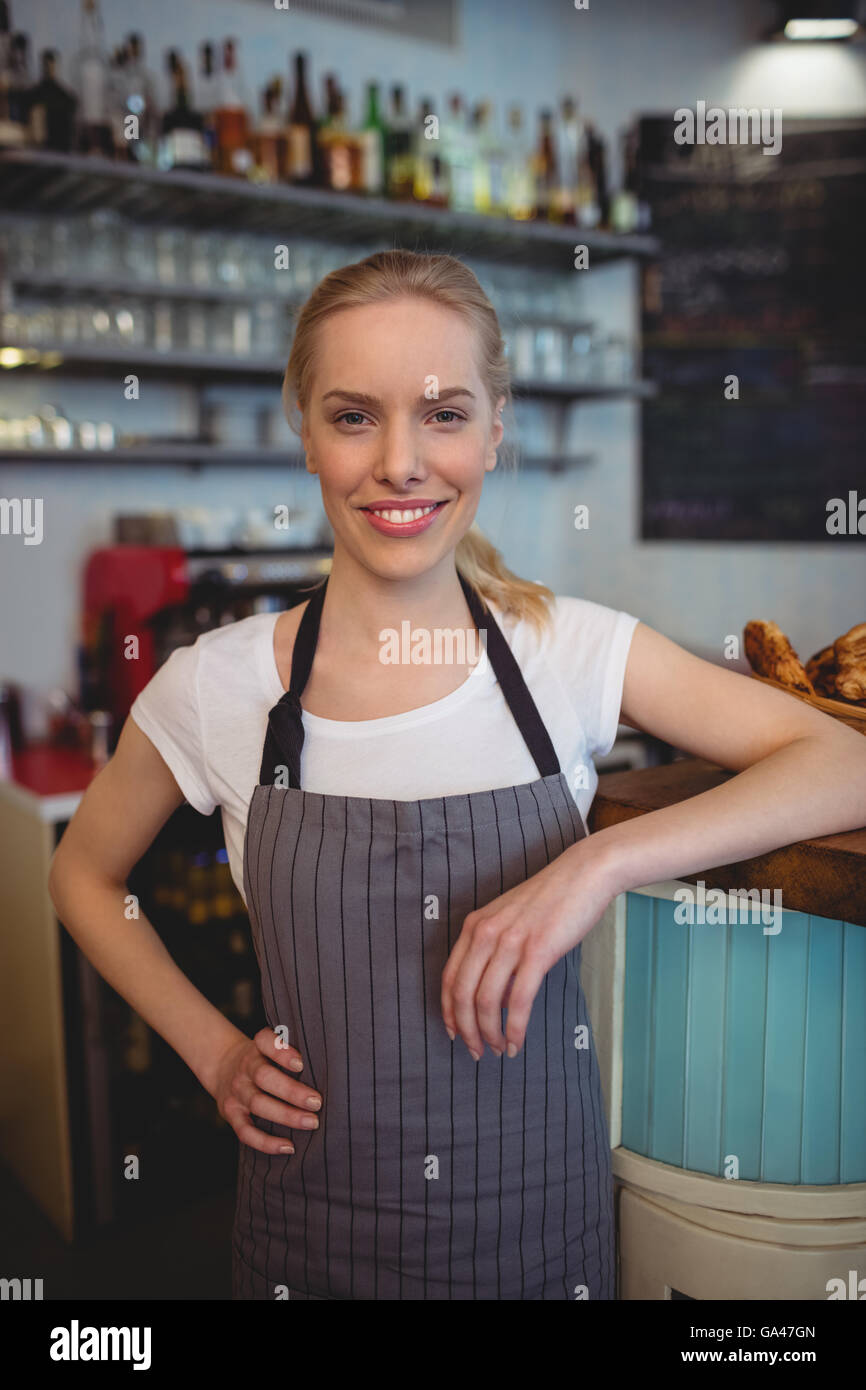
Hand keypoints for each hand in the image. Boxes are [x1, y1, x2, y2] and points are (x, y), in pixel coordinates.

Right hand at [208, 1026, 322, 1153]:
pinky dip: (266, 1142)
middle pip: (264, 1077)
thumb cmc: (263, 1059)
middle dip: (291, 1091)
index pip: (264, 1042)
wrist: (222, 1067)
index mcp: (256, 1048)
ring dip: (285, 1116)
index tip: (301, 1063)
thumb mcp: (269, 1047)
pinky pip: (245, 1132)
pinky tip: (288, 1147)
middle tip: (317, 1102)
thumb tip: (336, 1065)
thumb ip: (292, 1052)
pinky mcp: (231, 1114)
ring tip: (312, 1123)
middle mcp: (245, 1068)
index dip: (281, 1052)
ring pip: (257, 1104)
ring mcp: (237, 1092)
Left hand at [440, 838, 614, 1061]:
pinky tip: (517, 1042)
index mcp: (475, 925)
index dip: (449, 1011)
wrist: (583, 874)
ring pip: (486, 1002)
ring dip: (490, 1034)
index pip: (449, 977)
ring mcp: (510, 942)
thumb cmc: (551, 899)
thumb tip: (496, 996)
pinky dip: (515, 1028)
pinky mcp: (538, 951)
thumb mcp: (510, 919)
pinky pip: (519, 1000)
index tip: (455, 1033)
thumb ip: (496, 951)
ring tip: (499, 1050)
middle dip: (467, 1030)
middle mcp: (486, 933)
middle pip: (462, 994)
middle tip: (477, 1052)